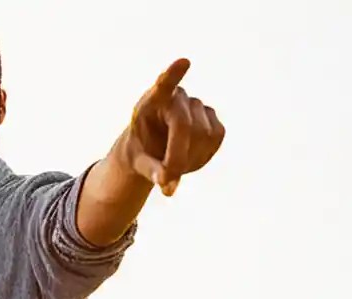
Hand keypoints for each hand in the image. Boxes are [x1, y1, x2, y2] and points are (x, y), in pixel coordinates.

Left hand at [125, 58, 224, 196]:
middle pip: (184, 126)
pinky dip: (203, 157)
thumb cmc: (139, 151)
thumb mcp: (135, 162)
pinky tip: (188, 159)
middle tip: (167, 184)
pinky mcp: (213, 117)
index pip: (162, 84)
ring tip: (172, 166)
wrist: (153, 148)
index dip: (173, 74)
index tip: (183, 62)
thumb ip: (149, 170)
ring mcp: (197, 105)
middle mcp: (176, 97)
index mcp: (149, 102)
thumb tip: (166, 183)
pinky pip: (216, 139)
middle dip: (177, 158)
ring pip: (203, 135)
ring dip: (189, 160)